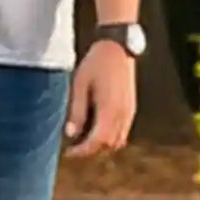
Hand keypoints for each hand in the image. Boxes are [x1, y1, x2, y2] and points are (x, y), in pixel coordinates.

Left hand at [65, 40, 136, 157]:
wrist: (117, 47)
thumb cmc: (95, 64)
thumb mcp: (79, 86)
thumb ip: (77, 111)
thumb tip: (71, 134)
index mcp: (109, 109)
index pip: (98, 141)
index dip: (82, 151)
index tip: (68, 152)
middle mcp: (123, 114)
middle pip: (109, 144)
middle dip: (91, 150)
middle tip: (73, 146)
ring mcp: (130, 111)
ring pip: (118, 140)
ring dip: (101, 144)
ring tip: (82, 138)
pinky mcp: (131, 107)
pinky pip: (123, 130)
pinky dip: (110, 135)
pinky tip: (95, 127)